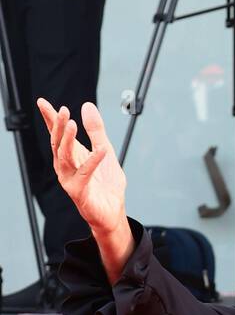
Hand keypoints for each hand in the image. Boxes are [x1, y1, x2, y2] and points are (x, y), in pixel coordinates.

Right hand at [36, 98, 125, 236]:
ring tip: (72, 124)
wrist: (113, 213)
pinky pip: (84, 174)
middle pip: (58, 143)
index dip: (50, 118)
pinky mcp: (79, 193)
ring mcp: (70, 180)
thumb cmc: (106, 184)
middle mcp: (66, 167)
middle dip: (58, 125)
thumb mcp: (104, 151)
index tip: (42, 102)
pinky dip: (93, 161)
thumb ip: (96, 131)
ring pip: (64, 157)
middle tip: (63, 110)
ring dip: (68, 140)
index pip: (57, 134)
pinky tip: (101, 150)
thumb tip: (87, 105)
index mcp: (70, 155)